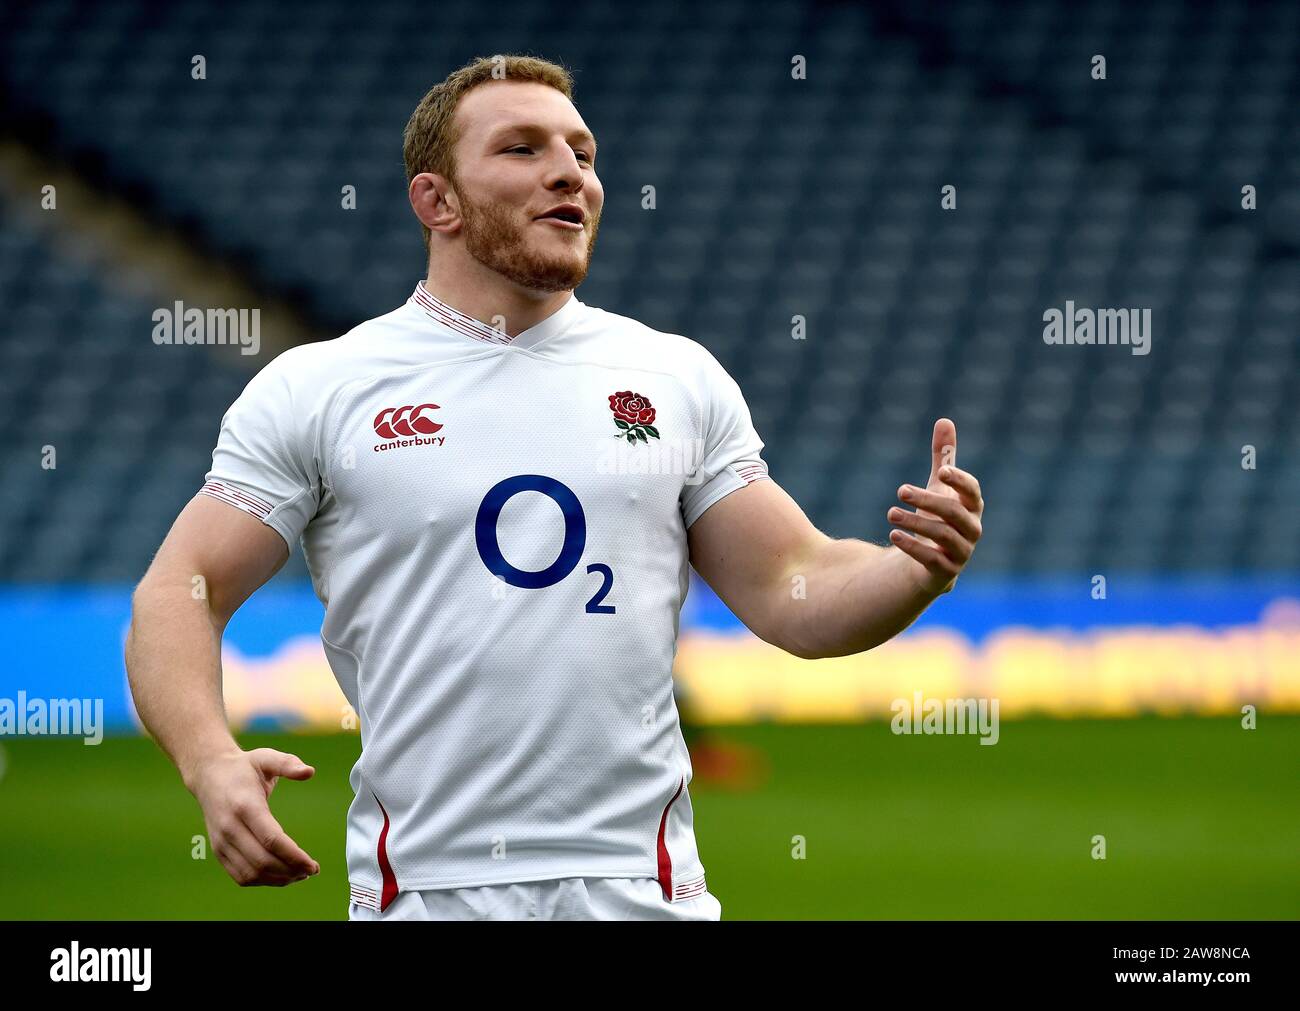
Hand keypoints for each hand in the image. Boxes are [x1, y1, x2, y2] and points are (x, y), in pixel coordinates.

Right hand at [186, 747, 320, 886]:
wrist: (209, 775)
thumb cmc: (244, 767)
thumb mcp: (266, 757)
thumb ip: (289, 763)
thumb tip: (309, 772)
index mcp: (245, 806)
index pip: (272, 840)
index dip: (294, 856)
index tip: (313, 864)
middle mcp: (230, 827)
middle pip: (263, 861)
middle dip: (291, 871)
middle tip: (311, 870)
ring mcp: (221, 842)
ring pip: (251, 873)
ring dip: (278, 879)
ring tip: (299, 874)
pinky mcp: (218, 851)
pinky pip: (240, 876)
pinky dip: (262, 881)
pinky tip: (281, 876)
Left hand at [887, 417, 983, 595]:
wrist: (931, 561)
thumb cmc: (938, 517)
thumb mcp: (939, 487)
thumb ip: (944, 457)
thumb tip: (944, 421)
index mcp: (972, 507)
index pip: (972, 491)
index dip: (960, 481)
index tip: (941, 471)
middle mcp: (971, 529)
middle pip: (954, 512)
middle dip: (927, 500)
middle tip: (900, 490)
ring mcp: (961, 552)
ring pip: (942, 535)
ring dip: (915, 522)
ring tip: (890, 513)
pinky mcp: (946, 572)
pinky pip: (932, 560)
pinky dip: (912, 547)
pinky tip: (893, 534)